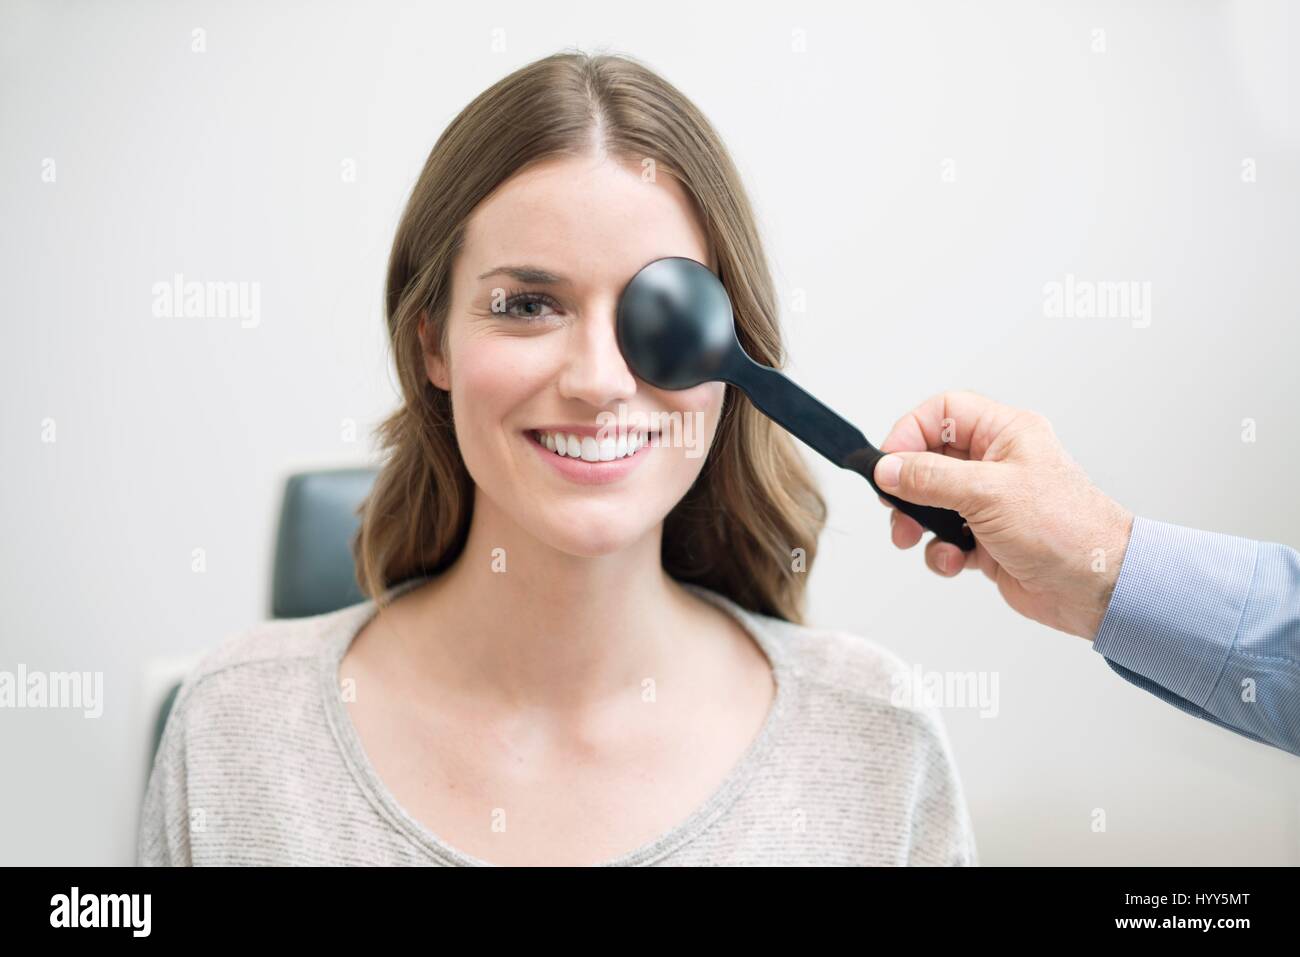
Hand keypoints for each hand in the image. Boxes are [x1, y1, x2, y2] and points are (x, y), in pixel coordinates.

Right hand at [873, 391, 1134, 639]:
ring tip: (912, 538)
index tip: (889, 463)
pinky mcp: (988, 539)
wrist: (1097, 588)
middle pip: (930, 459)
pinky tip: (955, 562)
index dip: (910, 433)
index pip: (943, 413)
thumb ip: (930, 478)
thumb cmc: (1065, 530)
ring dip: (918, 523)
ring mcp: (991, 503)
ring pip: (932, 502)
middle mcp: (997, 463)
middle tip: (894, 506)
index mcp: (1006, 434)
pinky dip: (941, 552)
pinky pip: (946, 538)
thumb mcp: (987, 493)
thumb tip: (887, 468)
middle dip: (908, 487)